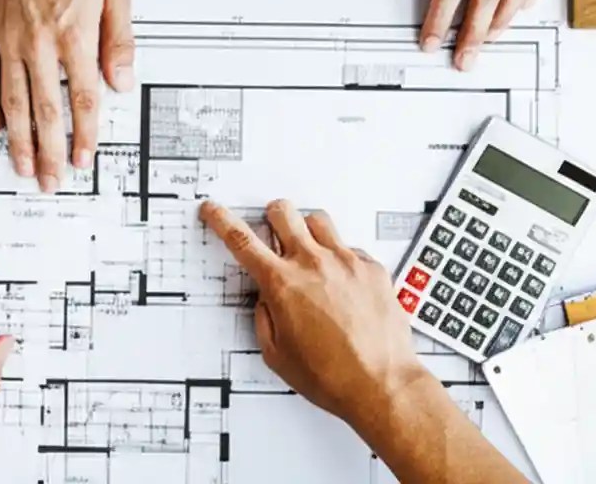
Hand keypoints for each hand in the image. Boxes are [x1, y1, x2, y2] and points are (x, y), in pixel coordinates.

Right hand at [0, 0, 134, 192]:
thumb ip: (119, 38)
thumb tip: (121, 79)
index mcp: (74, 34)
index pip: (84, 99)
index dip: (85, 135)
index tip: (85, 158)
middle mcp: (39, 41)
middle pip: (46, 112)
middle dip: (49, 153)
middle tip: (50, 181)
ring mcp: (9, 38)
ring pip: (15, 103)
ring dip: (19, 141)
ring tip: (22, 167)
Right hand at [199, 199, 426, 426]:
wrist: (380, 384)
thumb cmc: (332, 375)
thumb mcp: (276, 354)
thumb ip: (264, 316)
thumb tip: (265, 297)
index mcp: (282, 284)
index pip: (241, 240)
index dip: (222, 220)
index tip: (214, 210)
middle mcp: (313, 264)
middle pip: (283, 212)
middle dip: (272, 216)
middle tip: (274, 229)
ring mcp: (346, 262)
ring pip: (318, 221)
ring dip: (308, 232)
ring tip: (312, 256)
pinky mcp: (372, 268)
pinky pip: (350, 248)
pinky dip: (341, 259)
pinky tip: (343, 283)